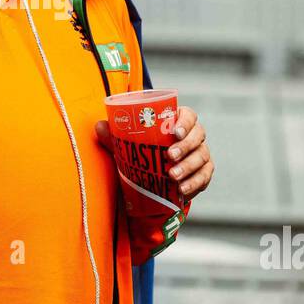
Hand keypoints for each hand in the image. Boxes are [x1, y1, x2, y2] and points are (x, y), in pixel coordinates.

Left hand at [96, 105, 213, 199]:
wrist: (152, 179)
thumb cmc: (143, 153)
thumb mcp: (127, 145)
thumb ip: (113, 136)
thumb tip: (99, 126)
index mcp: (178, 122)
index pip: (189, 115)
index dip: (186, 122)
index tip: (175, 132)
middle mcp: (193, 137)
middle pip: (198, 136)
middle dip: (186, 146)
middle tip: (170, 156)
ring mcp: (200, 155)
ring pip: (202, 157)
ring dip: (189, 166)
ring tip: (173, 176)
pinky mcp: (202, 173)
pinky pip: (204, 177)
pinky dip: (194, 183)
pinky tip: (182, 189)